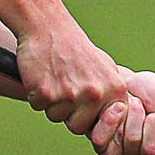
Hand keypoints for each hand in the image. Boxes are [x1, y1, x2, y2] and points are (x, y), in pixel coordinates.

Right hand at [14, 27, 131, 133]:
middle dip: (69, 113)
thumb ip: (114, 97)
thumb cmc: (76, 49)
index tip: (84, 108)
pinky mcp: (46, 92)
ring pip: (56, 118)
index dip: (92, 121)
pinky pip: (38, 107)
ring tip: (56, 78)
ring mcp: (71, 94)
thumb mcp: (107, 70)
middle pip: (79, 127)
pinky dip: (36, 94)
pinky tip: (43, 75)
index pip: (106, 127)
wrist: (49, 27)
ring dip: (52, 103)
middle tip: (66, 87)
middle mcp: (96, 94)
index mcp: (115, 90)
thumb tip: (117, 124)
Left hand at [89, 72, 154, 154]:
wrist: (119, 80)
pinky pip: (109, 147)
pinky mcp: (107, 150)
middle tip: (154, 113)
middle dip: (154, 127)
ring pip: (132, 148)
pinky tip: (117, 109)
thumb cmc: (148, 92)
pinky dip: (113, 123)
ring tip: (134, 104)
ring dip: (135, 119)